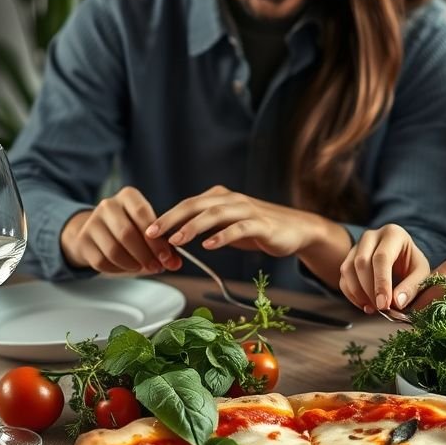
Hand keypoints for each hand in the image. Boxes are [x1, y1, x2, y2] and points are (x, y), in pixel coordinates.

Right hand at [60, 187, 180, 273]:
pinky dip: (118, 269)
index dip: (155, 239)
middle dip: (145, 254)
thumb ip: (163, 246)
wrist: (96, 232)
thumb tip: (175, 263)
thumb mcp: (147, 230)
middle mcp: (108, 205)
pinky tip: (128, 268)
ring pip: (114, 249)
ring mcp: (92, 222)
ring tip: (144, 268)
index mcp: (128, 196)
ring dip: (132, 264)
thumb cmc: (130, 230)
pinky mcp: (83, 241)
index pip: (142, 213)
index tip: (167, 256)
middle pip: (127, 233)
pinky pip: (102, 261)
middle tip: (158, 267)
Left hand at [146, 186, 316, 258]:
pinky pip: (239, 228)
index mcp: (220, 198)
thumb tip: (177, 235)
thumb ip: (206, 227)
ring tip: (176, 240)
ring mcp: (247, 210)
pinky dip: (223, 236)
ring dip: (193, 227)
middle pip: (196, 205)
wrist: (297, 229)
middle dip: (172, 219)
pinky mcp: (261, 225)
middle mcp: (231, 200)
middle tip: (153, 233)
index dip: (167, 216)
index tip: (148, 230)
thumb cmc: (259, 229)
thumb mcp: (228, 226)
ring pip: (215, 214)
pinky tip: (210, 245)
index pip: (188, 204)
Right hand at [339, 225, 430, 313]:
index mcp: (393, 234)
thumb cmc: (412, 264)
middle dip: (369, 289)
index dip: (381, 283)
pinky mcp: (348, 259)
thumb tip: (397, 302)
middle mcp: (371, 236)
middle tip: (380, 308)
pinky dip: (351, 295)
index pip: (382, 258)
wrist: (402, 259)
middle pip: (362, 262)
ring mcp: (357, 246)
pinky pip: (343, 278)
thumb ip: (412, 287)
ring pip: (348, 270)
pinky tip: (365, 304)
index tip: (384, 305)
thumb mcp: (421, 273)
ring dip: (358, 293)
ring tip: (373, 308)